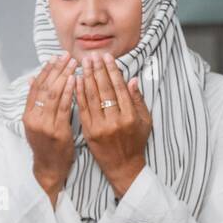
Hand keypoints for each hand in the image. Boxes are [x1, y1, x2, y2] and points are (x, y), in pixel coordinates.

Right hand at [23, 53, 78, 201]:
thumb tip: (30, 80)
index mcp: (27, 115)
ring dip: (64, 76)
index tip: (54, 57)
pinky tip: (76, 80)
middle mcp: (33, 119)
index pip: (35, 87)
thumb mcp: (36, 123)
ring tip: (73, 63)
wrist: (49, 168)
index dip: (45, 71)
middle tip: (66, 55)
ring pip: (53, 95)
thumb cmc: (47, 145)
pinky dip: (69, 92)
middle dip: (56, 69)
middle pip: (44, 88)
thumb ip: (36, 103)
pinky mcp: (57, 132)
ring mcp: (44, 126)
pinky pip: (64, 107)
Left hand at [75, 51, 151, 197]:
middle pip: (105, 90)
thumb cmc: (135, 142)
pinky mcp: (89, 133)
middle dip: (98, 70)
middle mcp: (115, 121)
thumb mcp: (145, 121)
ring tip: (84, 63)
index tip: (107, 58)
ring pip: (92, 98)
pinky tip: (76, 81)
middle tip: (92, 55)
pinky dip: (79, 94)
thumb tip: (132, 79)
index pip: (120, 88)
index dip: (112, 71)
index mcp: (130, 116)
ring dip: (87, 78)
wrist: (123, 167)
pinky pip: (83, 110)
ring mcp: (100, 127)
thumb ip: (138, 100)